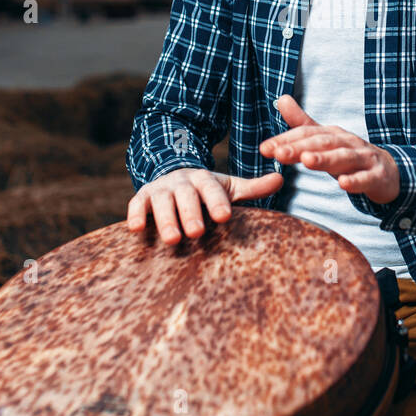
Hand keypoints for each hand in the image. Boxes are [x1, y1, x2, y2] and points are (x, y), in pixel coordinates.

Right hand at [127, 167, 282, 245]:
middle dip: (190, 213)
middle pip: (185, 196)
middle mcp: (181, 182)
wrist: (173, 176)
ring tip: (173, 240)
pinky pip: (136, 204)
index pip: (212, 189)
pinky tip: (135, 229)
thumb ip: (252, 188)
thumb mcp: (229, 187)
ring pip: (160, 201)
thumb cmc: (206, 191)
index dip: (217, 201)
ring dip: (165, 219)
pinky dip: (135, 215)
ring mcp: (160, 189)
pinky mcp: (142, 197)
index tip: (224, 216)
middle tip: (197, 232)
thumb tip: (281, 179)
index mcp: (204, 179)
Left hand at [259, 95, 399, 203]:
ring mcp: (364, 158)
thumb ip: (303, 122)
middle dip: (300, 148)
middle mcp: (348, 142)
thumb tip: (280, 98)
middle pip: (322, 143)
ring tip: (307, 161)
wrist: (388, 171)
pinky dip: (356, 181)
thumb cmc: (350, 155)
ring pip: (344, 157)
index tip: (265, 149)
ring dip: (326, 159)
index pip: (307, 134)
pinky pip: (366, 178)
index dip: (286, 140)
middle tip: (279, 154)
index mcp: (333, 134)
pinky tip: (343, 184)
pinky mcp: (377, 175)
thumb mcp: (326, 139)